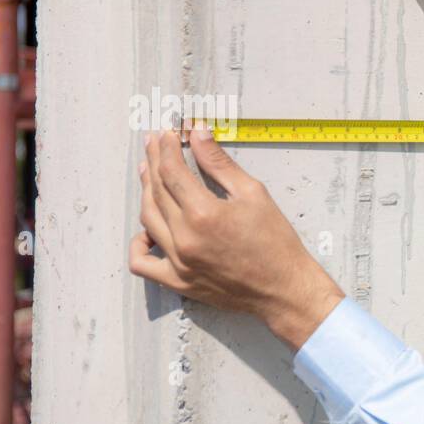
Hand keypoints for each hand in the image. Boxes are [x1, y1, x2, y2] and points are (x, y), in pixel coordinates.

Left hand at [129, 127, 344, 351]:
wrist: (285, 288)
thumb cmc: (276, 243)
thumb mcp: (254, 194)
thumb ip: (220, 163)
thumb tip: (198, 135)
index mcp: (204, 214)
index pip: (172, 171)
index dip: (166, 148)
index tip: (167, 135)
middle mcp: (185, 238)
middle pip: (156, 191)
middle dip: (154, 162)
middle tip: (155, 145)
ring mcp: (178, 262)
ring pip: (147, 219)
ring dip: (146, 192)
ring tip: (150, 174)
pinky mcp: (178, 281)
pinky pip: (141, 263)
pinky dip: (138, 244)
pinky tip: (147, 229)